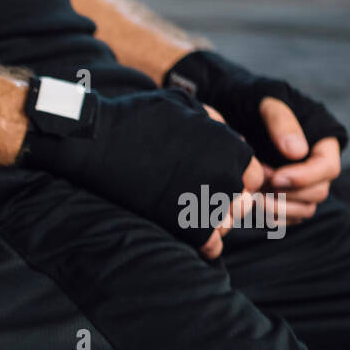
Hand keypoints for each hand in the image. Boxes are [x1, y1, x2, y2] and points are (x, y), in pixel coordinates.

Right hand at [22, 84, 258, 256]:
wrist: (98, 142)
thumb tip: (231, 137)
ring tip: (188, 215)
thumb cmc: (137, 118)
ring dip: (213, 223)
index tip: (210, 182)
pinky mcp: (186, 223)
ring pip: (226, 224)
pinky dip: (204, 245)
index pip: (252, 177)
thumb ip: (214, 123)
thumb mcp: (184, 104)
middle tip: (196, 200)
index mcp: (232, 147)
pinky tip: (190, 236)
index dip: (233, 181)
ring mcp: (208, 201)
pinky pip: (209, 244)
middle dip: (225, 203)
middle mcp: (227, 175)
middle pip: (241, 202)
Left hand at [203, 100, 340, 232]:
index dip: (303, 177)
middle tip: (257, 184)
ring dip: (278, 208)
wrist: (230, 111)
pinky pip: (287, 218)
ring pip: (305, 209)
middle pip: (318, 192)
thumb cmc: (252, 102)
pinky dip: (270, 216)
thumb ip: (282, 122)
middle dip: (287, 194)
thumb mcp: (266, 102)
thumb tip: (297, 152)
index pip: (327, 168)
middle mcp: (316, 166)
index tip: (274, 178)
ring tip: (252, 195)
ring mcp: (302, 184)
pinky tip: (251, 203)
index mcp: (322, 142)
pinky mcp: (284, 198)